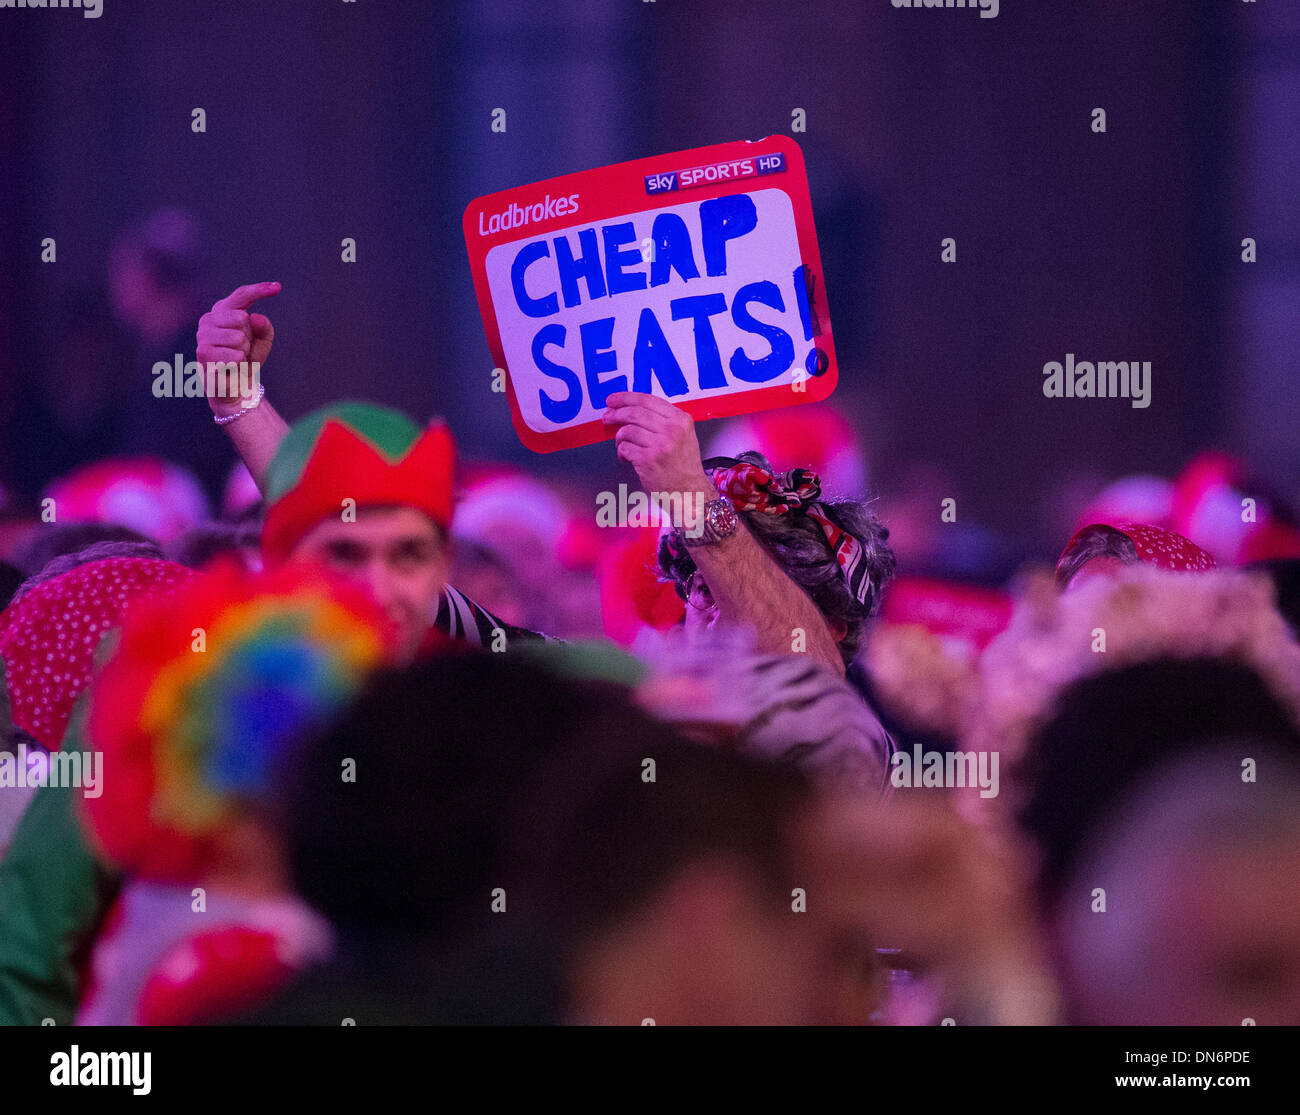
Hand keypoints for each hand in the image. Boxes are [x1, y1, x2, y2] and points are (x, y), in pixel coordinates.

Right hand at [196, 281, 279, 415]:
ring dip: (244, 352)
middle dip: (249, 337)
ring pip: (238, 338)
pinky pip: (234, 355)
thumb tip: (254, 318)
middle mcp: (209, 319)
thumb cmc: (246, 359)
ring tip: (237, 358)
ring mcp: (203, 335)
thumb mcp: (262, 341)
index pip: (241, 295)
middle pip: (241, 317)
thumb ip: (264, 328)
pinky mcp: (203, 353)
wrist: (235, 385)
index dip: (259, 290)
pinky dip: (238, 363)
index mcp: (223, 311)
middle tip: (243, 349)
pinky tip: (230, 366)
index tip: (278, 287)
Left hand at [602, 391, 710, 497]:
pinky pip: (625, 448)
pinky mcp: (649, 461)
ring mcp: (661, 445)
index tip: (613, 400)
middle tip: (607, 417)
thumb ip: (664, 420)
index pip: (647, 400)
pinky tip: (626, 458)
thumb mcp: (683, 435)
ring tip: (622, 445)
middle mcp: (672, 430)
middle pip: (635, 413)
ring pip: (627, 431)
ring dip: (619, 438)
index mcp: (680, 420)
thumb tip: (631, 409)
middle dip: (616, 414)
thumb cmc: (684, 466)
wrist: (690, 492)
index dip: (626, 398)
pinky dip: (621, 452)